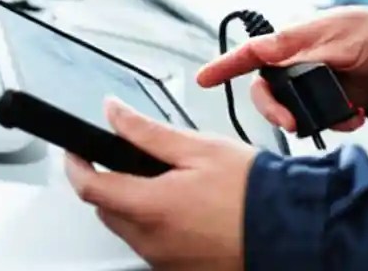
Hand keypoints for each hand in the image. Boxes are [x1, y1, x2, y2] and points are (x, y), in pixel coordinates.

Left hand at [65, 98, 255, 269]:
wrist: (291, 228)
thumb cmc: (252, 190)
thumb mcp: (197, 147)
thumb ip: (146, 131)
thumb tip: (114, 113)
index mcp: (150, 207)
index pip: (89, 187)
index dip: (75, 164)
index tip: (76, 150)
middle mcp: (152, 241)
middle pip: (106, 210)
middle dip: (108, 183)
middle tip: (129, 159)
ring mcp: (165, 261)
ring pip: (128, 229)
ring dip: (133, 204)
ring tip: (166, 182)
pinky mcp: (180, 270)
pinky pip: (152, 245)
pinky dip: (155, 224)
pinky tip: (183, 208)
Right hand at [196, 6, 367, 133]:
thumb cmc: (367, 32)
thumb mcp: (331, 33)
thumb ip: (296, 45)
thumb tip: (262, 49)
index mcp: (288, 45)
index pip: (249, 55)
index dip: (223, 67)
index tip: (204, 79)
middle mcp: (293, 67)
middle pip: (267, 95)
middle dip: (277, 113)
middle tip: (293, 124)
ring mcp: (309, 88)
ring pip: (292, 113)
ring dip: (313, 121)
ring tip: (345, 114)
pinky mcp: (327, 105)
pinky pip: (320, 123)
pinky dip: (337, 124)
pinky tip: (355, 115)